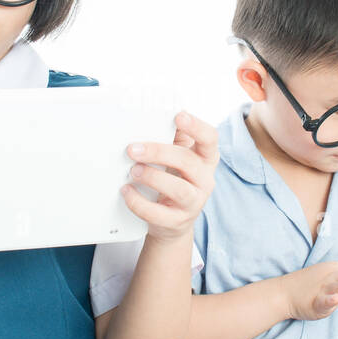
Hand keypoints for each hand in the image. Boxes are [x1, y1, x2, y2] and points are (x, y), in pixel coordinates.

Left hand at [121, 111, 217, 243]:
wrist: (172, 222)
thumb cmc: (173, 181)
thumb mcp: (176, 159)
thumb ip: (171, 139)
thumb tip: (156, 116)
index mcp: (205, 159)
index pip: (210, 139)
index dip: (197, 126)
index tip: (179, 116)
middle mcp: (204, 180)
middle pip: (188, 161)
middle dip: (159, 152)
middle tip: (133, 149)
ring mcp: (193, 202)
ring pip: (179, 189)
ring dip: (152, 177)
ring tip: (132, 171)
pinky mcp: (177, 221)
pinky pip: (159, 213)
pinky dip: (139, 202)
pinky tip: (127, 191)